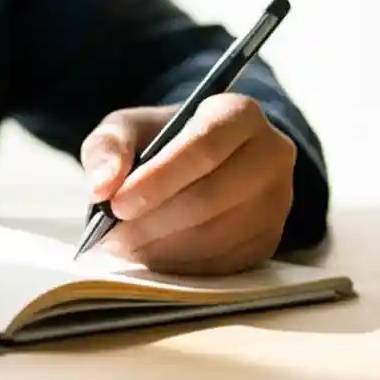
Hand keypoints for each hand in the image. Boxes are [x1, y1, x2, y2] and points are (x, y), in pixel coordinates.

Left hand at [79, 94, 295, 274]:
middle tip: (112, 236)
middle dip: (153, 222)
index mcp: (239, 114)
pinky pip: (223, 264)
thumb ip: (108, 148)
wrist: (201, 166)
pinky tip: (153, 256)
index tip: (117, 204)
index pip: (205, 147)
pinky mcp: (269, 241)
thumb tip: (102, 187)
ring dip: (162, 248)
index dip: (159, 179)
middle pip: (211, 197)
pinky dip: (180, 265)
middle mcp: (271, 154)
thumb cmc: (161, 143)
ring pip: (217, 236)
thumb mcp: (128, 129)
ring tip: (126, 246)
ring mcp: (277, 202)